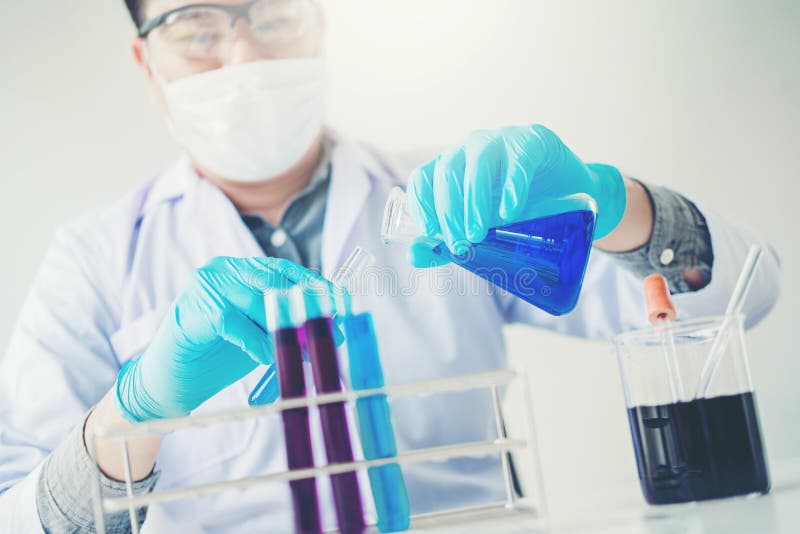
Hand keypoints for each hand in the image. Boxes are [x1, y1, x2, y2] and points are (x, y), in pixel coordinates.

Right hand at [115, 256, 328, 421]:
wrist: (172, 377)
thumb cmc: (219, 353)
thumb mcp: (262, 334)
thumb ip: (289, 325)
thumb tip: (333, 329)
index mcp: (241, 269)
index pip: (286, 270)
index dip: (315, 286)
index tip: (341, 303)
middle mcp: (224, 270)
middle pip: (275, 282)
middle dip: (306, 310)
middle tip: (331, 333)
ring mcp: (207, 286)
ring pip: (258, 301)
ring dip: (285, 329)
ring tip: (303, 350)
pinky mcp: (195, 310)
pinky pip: (234, 323)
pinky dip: (256, 341)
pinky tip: (268, 357)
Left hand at [406, 124, 626, 266]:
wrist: (572, 195)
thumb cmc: (519, 210)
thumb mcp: (481, 227)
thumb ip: (447, 242)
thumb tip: (415, 256)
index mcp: (452, 166)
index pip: (423, 177)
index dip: (422, 204)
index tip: (431, 233)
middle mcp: (470, 148)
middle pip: (447, 173)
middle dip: (448, 211)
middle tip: (459, 243)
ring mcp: (501, 140)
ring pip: (477, 165)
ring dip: (473, 202)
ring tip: (478, 233)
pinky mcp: (532, 141)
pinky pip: (517, 162)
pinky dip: (511, 188)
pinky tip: (510, 213)